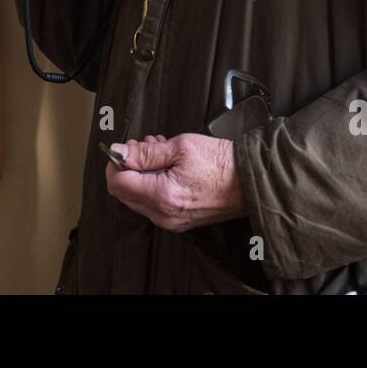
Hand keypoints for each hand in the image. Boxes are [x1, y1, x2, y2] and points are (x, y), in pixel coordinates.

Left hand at [104, 133, 244, 231]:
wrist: (250, 181)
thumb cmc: (220, 163)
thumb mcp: (180, 147)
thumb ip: (146, 153)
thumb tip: (119, 152)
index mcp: (161, 196)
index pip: (117, 183)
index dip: (116, 163)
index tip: (125, 147)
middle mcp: (162, 215)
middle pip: (125, 193)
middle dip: (129, 167)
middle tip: (144, 146)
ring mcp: (170, 221)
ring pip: (138, 198)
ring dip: (142, 174)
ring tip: (159, 151)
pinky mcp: (178, 221)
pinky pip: (154, 204)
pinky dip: (154, 184)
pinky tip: (167, 166)